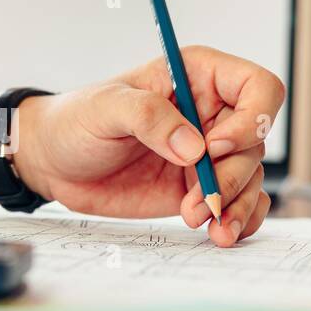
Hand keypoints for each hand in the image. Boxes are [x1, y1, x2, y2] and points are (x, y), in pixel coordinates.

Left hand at [12, 48, 285, 245]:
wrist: (53, 162)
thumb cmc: (76, 120)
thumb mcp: (105, 108)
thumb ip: (149, 117)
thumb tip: (196, 147)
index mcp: (199, 77)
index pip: (258, 89)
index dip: (251, 119)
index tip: (214, 147)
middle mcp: (212, 114)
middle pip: (255, 142)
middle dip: (233, 176)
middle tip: (200, 201)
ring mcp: (208, 154)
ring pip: (251, 177)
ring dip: (236, 205)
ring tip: (210, 228)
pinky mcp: (198, 187)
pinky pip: (240, 202)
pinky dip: (239, 219)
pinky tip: (221, 233)